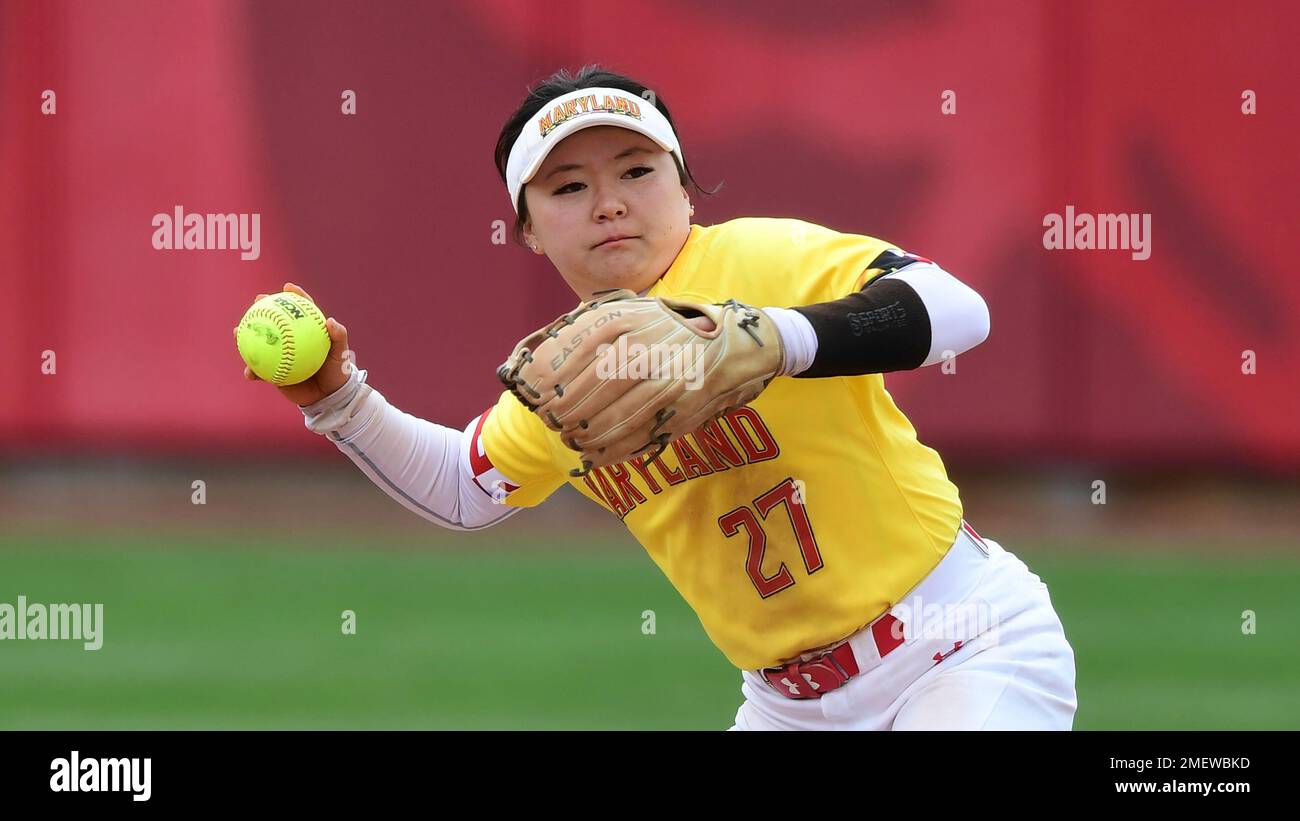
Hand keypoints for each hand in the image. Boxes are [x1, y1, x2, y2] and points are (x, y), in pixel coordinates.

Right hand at [234, 282, 353, 406]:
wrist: (330, 397)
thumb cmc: (338, 373)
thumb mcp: (342, 355)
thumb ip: (339, 337)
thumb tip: (330, 321)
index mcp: (308, 331)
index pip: (301, 309)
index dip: (294, 296)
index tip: (287, 287)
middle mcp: (292, 339)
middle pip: (274, 320)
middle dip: (262, 308)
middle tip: (257, 301)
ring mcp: (281, 354)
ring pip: (259, 342)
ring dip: (245, 336)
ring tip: (236, 332)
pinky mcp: (274, 371)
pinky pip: (259, 370)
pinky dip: (252, 371)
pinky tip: (248, 374)